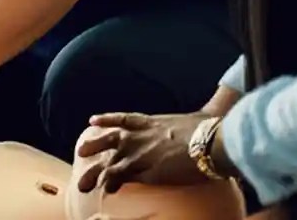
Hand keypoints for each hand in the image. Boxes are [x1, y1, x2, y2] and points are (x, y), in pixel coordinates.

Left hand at [74, 112, 210, 193]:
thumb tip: (216, 106)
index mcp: (149, 122)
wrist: (208, 142)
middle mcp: (137, 137)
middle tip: (79, 153)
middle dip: (92, 146)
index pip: (121, 119)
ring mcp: (138, 154)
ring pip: (108, 164)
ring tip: (83, 185)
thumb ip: (193, 118)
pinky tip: (107, 190)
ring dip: (95, 175)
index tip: (92, 121)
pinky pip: (121, 179)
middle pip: (107, 141)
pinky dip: (112, 184)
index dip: (106, 120)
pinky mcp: (144, 172)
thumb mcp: (195, 117)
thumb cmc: (208, 129)